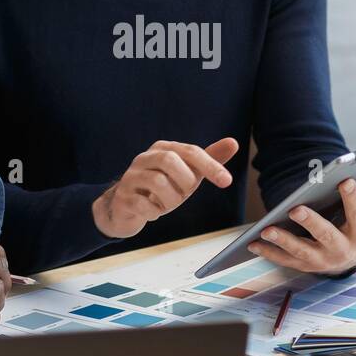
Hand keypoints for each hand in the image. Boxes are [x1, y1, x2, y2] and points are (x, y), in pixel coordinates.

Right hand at [93, 138, 240, 238]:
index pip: (191, 151)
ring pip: (157, 182)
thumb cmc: (162, 188)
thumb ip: (209, 160)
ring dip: (170, 200)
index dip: (211, 166)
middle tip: (185, 193)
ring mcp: (131, 176)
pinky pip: (143, 204)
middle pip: (169, 160)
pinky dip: (155, 212)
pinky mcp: (122, 196)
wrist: (126, 206)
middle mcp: (145, 158)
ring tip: (167, 204)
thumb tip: (233, 143)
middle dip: (184, 181)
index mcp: (163, 148)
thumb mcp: (188, 174)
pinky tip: (154, 212)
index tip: (226, 181)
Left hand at [249, 163, 355, 273]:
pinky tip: (254, 242)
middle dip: (311, 223)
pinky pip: (286, 260)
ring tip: (266, 229)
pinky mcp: (305, 265)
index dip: (352, 198)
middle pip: (326, 235)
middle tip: (295, 209)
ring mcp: (323, 259)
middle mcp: (343, 249)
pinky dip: (269, 252)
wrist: (354, 257)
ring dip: (283, 241)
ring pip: (302, 251)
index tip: (344, 180)